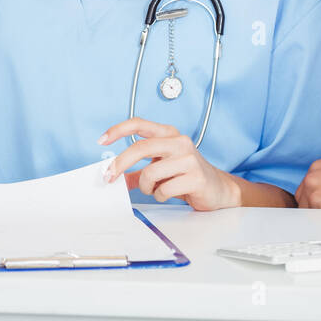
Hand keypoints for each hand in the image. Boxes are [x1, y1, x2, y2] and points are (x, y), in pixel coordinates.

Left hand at [98, 118, 239, 210]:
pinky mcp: (195, 177)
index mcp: (169, 134)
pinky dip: (160, 195)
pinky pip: (164, 189)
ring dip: (147, 187)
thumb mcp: (161, 169)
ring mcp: (189, 158)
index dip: (118, 130)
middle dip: (120, 164)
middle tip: (109, 177)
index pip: (139, 124)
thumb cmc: (187, 176)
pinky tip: (170, 193)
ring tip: (156, 189)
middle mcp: (179, 142)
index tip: (102, 140)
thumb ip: (138, 171)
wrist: (218, 189)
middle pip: (141, 147)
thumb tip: (115, 176)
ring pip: (150, 173)